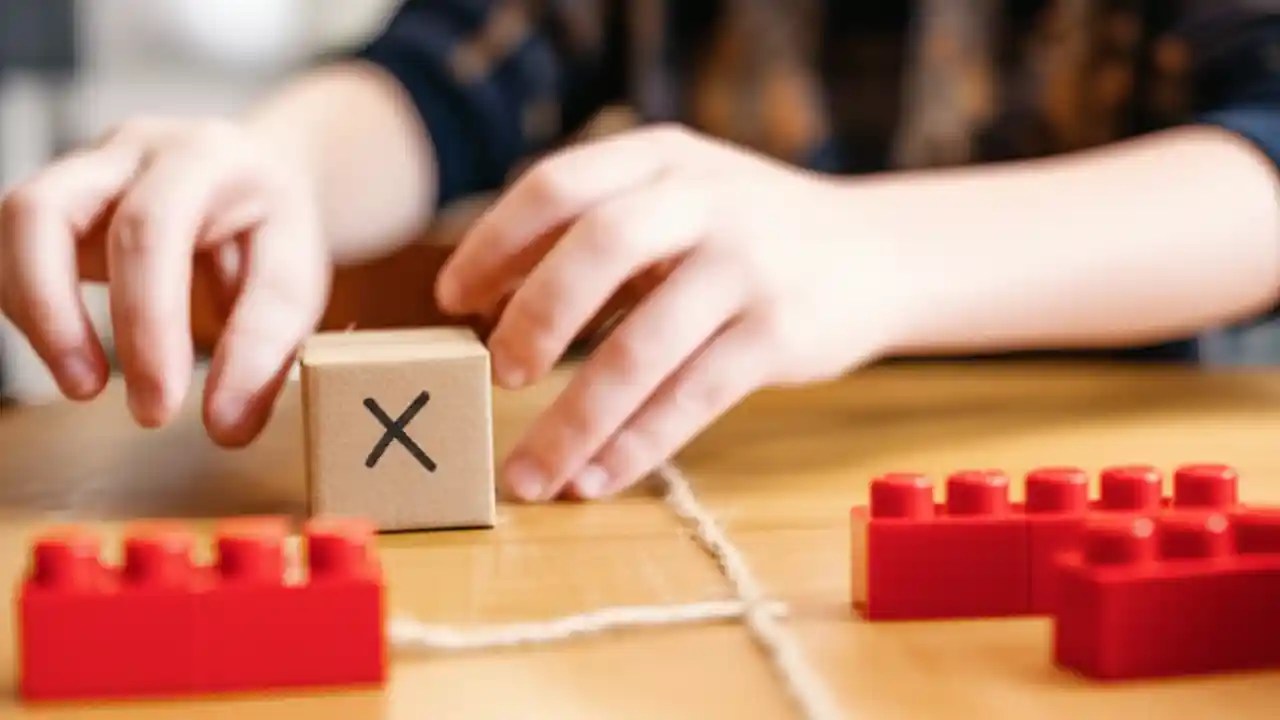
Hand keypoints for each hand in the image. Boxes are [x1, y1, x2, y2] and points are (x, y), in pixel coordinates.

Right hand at [0, 117, 329, 444]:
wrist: (260, 178)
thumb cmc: (273, 231)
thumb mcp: (297, 280)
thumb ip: (266, 349)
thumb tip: (225, 427)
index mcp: (204, 156)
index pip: (151, 228)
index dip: (146, 322)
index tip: (160, 407)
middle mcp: (133, 148)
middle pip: (46, 209)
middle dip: (62, 315)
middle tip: (106, 397)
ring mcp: (86, 168)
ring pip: (17, 222)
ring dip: (35, 311)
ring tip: (84, 385)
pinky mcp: (59, 202)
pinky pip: (13, 249)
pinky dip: (34, 308)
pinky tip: (74, 355)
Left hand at [436, 125, 908, 500]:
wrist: (879, 253)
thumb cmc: (748, 234)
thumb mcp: (680, 199)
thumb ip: (600, 233)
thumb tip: (490, 300)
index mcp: (663, 158)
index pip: (557, 186)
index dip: (493, 244)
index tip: (451, 303)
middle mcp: (705, 200)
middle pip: (596, 247)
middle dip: (534, 317)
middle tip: (499, 375)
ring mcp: (748, 266)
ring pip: (643, 348)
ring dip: (575, 420)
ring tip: (530, 474)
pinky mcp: (780, 334)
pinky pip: (692, 397)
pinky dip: (637, 445)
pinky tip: (597, 477)